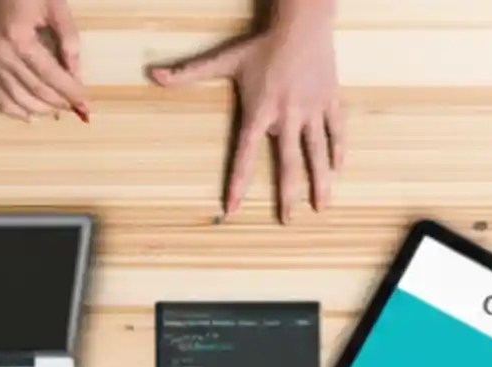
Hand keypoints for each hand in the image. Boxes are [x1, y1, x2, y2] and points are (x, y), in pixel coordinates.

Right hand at [0, 0, 88, 120]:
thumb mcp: (55, 7)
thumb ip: (68, 40)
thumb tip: (76, 75)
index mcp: (19, 39)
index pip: (51, 75)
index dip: (70, 92)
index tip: (86, 104)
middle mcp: (1, 55)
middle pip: (35, 89)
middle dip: (59, 102)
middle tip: (76, 108)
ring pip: (17, 99)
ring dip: (40, 110)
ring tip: (58, 112)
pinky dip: (14, 110)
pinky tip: (30, 116)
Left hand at [150, 0, 342, 222]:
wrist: (302, 23)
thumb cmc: (261, 44)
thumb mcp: (224, 60)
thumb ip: (188, 73)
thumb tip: (153, 75)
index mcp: (259, 112)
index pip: (245, 155)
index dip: (237, 183)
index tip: (232, 208)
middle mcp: (287, 115)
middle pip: (288, 163)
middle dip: (288, 195)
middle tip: (287, 220)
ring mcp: (312, 109)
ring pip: (317, 153)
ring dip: (321, 181)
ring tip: (322, 206)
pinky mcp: (331, 100)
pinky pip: (337, 131)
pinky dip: (338, 151)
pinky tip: (338, 169)